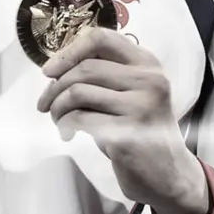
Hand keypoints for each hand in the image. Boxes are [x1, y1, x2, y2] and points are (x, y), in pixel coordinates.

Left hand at [36, 27, 209, 213]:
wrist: (168, 175)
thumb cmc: (140, 129)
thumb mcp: (130, 92)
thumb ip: (104, 73)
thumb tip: (55, 68)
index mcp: (147, 63)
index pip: (100, 38)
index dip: (69, 51)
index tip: (49, 71)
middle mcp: (148, 80)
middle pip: (85, 68)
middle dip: (55, 87)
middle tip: (45, 104)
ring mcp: (141, 106)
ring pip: (78, 92)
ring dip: (57, 107)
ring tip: (57, 119)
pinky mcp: (128, 133)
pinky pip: (81, 119)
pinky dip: (66, 125)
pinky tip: (68, 134)